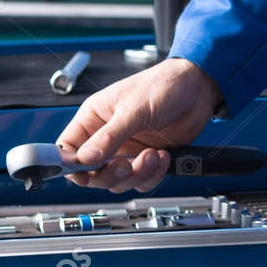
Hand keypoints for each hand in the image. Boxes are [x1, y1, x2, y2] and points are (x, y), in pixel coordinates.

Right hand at [57, 58, 221, 193]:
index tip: (82, 172)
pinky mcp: (147, 159)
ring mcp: (127, 150)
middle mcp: (107, 138)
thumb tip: (85, 158)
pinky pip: (142, 181)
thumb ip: (109, 137)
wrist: (198, 88)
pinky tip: (163, 156)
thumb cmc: (163, 85)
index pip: (68, 149)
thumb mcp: (133, 110)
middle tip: (125, 165)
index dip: (70, 165)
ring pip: (118, 181)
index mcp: (94, 119)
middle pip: (92, 173)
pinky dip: (153, 174)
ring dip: (137, 174)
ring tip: (152, 155)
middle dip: (109, 175)